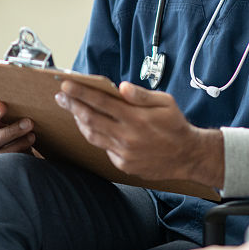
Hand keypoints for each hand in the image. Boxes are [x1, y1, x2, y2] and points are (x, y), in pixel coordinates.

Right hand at [0, 95, 35, 158]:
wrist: (16, 148)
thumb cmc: (8, 123)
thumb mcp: (2, 112)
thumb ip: (1, 100)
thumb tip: (11, 80)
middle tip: (5, 106)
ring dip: (12, 131)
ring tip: (29, 124)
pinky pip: (4, 155)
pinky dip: (19, 145)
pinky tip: (30, 138)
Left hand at [55, 80, 223, 186]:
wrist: (188, 156)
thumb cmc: (176, 125)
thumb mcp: (165, 102)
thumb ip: (141, 95)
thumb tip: (121, 87)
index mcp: (136, 118)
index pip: (101, 102)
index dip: (81, 93)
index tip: (66, 84)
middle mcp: (126, 136)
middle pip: (90, 119)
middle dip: (72, 105)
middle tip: (60, 96)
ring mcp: (123, 153)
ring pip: (92, 136)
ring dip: (79, 122)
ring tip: (72, 110)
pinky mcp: (123, 164)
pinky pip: (104, 148)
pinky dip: (95, 136)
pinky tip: (91, 127)